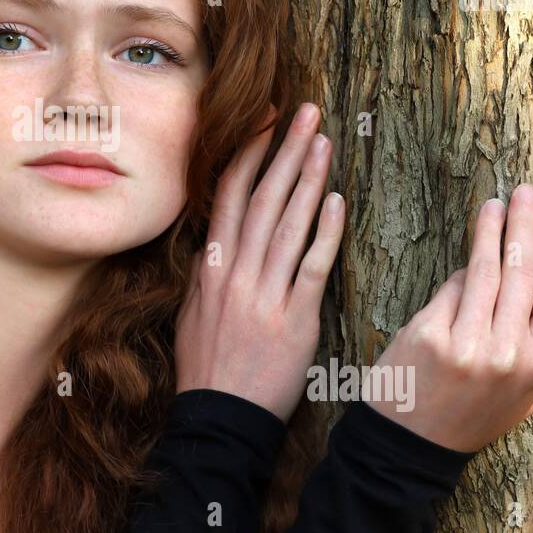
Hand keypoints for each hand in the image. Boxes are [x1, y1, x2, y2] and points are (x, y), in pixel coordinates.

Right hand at [174, 101, 345, 422]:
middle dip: (285, 151)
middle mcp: (235, 273)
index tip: (267, 121)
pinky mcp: (294, 319)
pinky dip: (325, 233)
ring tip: (325, 141)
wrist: (220, 419)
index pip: (228, 196)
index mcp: (210, 267)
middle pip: (262, 198)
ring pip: (288, 224)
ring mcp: (263, 294)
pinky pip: (311, 267)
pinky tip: (338, 203)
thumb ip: (208, 273)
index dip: (249, 155)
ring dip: (308, 179)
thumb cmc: (207, 368)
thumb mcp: (194, 313)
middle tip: (307, 113)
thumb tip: (216, 240)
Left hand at [363, 183, 532, 452]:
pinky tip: (466, 248)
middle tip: (523, 192)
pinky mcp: (428, 334)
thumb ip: (528, 340)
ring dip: (490, 230)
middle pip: (524, 269)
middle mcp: (508, 351)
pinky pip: (449, 290)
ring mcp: (467, 342)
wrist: (410, 445)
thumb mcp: (519, 391)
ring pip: (485, 270)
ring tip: (493, 204)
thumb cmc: (468, 413)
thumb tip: (522, 277)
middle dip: (524, 223)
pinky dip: (458, 271)